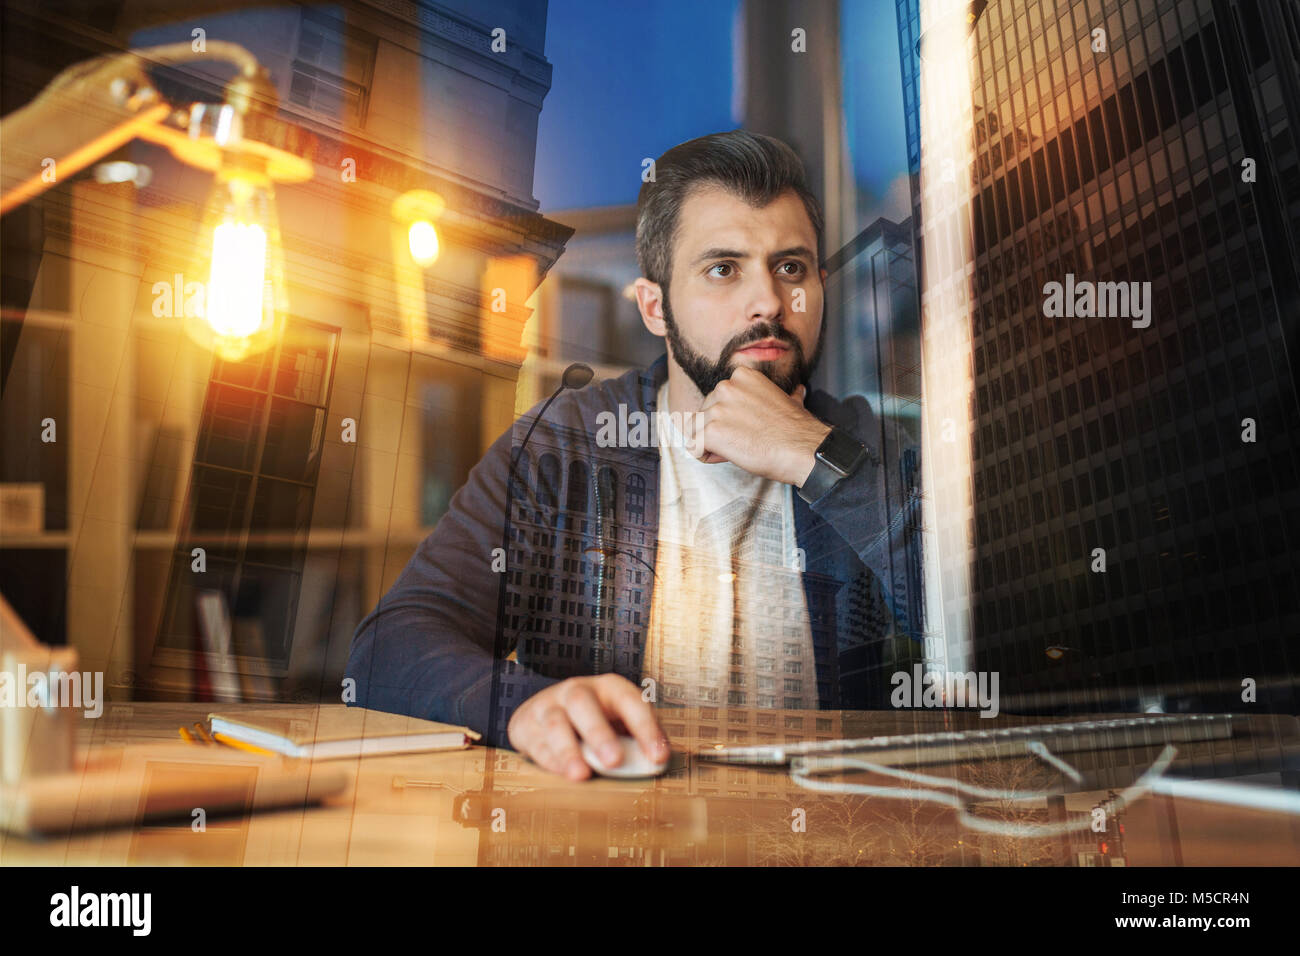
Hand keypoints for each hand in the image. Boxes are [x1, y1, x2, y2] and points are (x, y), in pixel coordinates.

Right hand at [506, 673, 669, 779]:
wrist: (546, 711)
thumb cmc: (596, 719)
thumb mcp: (620, 720)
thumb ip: (638, 739)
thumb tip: (658, 763)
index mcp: (609, 688)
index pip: (630, 702)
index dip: (646, 728)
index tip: (659, 757)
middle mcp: (576, 691)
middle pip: (584, 704)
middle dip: (599, 733)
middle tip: (614, 761)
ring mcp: (548, 706)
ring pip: (556, 724)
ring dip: (569, 751)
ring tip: (582, 775)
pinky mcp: (526, 725)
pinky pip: (537, 744)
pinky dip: (550, 761)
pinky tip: (563, 775)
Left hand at [687, 366, 831, 486]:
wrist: (802, 449)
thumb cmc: (797, 430)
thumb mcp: (788, 400)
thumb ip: (778, 396)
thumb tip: (797, 392)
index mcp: (741, 376)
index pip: (717, 398)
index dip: (728, 418)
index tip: (748, 427)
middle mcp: (725, 387)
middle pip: (703, 413)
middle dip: (717, 430)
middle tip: (744, 441)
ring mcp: (716, 409)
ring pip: (695, 430)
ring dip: (711, 443)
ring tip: (738, 448)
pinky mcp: (710, 432)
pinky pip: (693, 447)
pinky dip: (707, 456)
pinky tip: (729, 456)